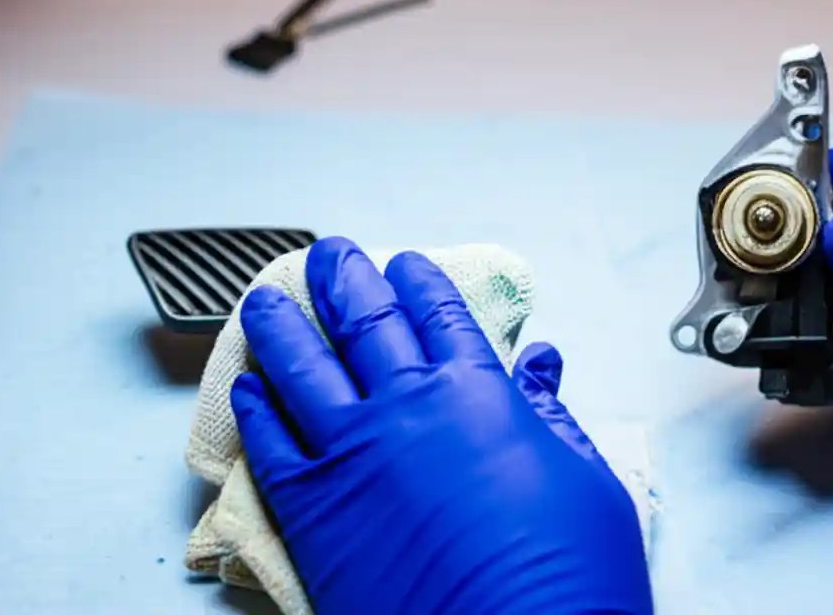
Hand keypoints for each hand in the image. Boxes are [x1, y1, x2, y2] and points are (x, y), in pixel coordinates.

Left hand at [230, 237, 652, 613]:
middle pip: (362, 323)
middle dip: (342, 280)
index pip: (438, 315)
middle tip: (327, 255)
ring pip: (300, 369)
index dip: (418, 282)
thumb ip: (551, 415)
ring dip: (281, 326)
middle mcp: (406, 411)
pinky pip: (269, 445)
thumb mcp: (585, 482)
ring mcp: (350, 458)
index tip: (404, 264)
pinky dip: (255, 411)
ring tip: (265, 298)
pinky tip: (248, 389)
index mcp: (477, 395)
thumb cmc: (566, 577)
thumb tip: (539, 365)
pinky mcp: (311, 513)